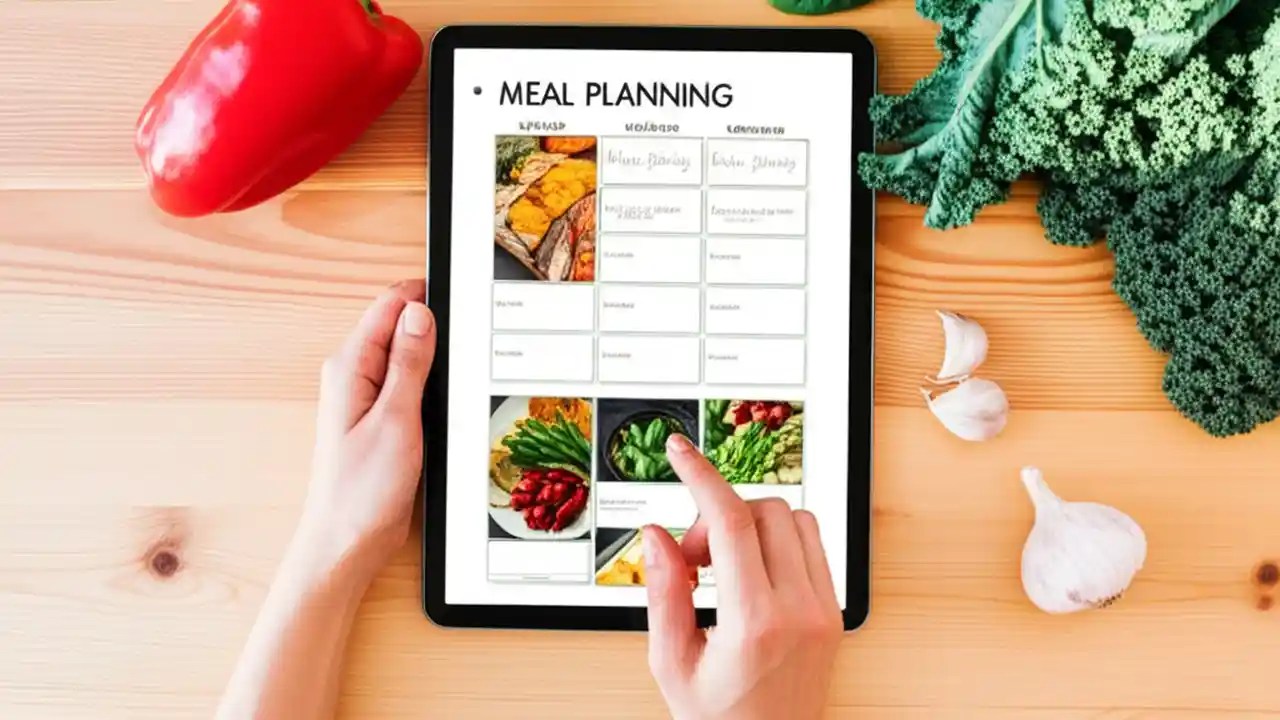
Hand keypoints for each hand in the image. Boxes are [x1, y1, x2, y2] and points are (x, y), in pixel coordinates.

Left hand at [299, 279, 436, 577]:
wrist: (347, 543)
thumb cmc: (363, 491)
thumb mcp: (396, 420)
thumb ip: (409, 364)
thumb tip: (420, 313)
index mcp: (350, 366)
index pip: (390, 305)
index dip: (427, 296)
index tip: (462, 300)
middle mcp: (354, 374)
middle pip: (400, 325)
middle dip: (435, 327)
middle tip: (469, 344)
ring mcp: (367, 396)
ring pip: (408, 354)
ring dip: (435, 358)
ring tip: (458, 376)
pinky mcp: (381, 417)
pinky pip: (409, 383)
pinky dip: (431, 384)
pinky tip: (447, 399)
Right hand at [643, 434, 842, 719]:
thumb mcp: (671, 664)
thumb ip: (661, 593)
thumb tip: (656, 534)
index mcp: (756, 623)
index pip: (730, 523)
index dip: (701, 477)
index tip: (682, 453)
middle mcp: (800, 611)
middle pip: (763, 511)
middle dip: (717, 517)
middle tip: (692, 560)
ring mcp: (824, 610)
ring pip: (794, 519)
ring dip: (752, 526)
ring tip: (723, 568)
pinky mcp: (834, 612)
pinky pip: (811, 545)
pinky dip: (777, 543)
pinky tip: (749, 575)